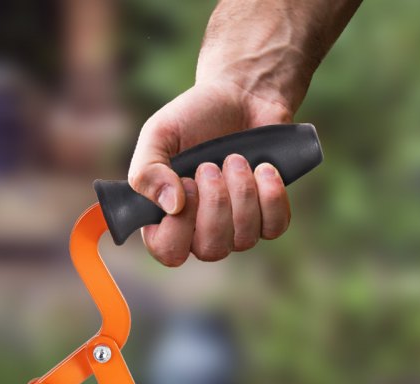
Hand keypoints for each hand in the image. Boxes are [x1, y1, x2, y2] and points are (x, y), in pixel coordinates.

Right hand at [128, 79, 294, 266]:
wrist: (241, 94)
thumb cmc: (194, 117)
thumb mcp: (158, 135)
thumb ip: (146, 171)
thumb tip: (170, 207)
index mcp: (167, 219)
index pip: (168, 252)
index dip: (179, 228)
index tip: (186, 186)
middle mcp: (200, 231)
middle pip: (210, 249)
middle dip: (215, 203)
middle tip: (210, 165)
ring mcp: (236, 228)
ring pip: (243, 239)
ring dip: (241, 192)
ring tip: (236, 158)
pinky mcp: (268, 216)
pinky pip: (274, 227)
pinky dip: (271, 196)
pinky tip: (263, 168)